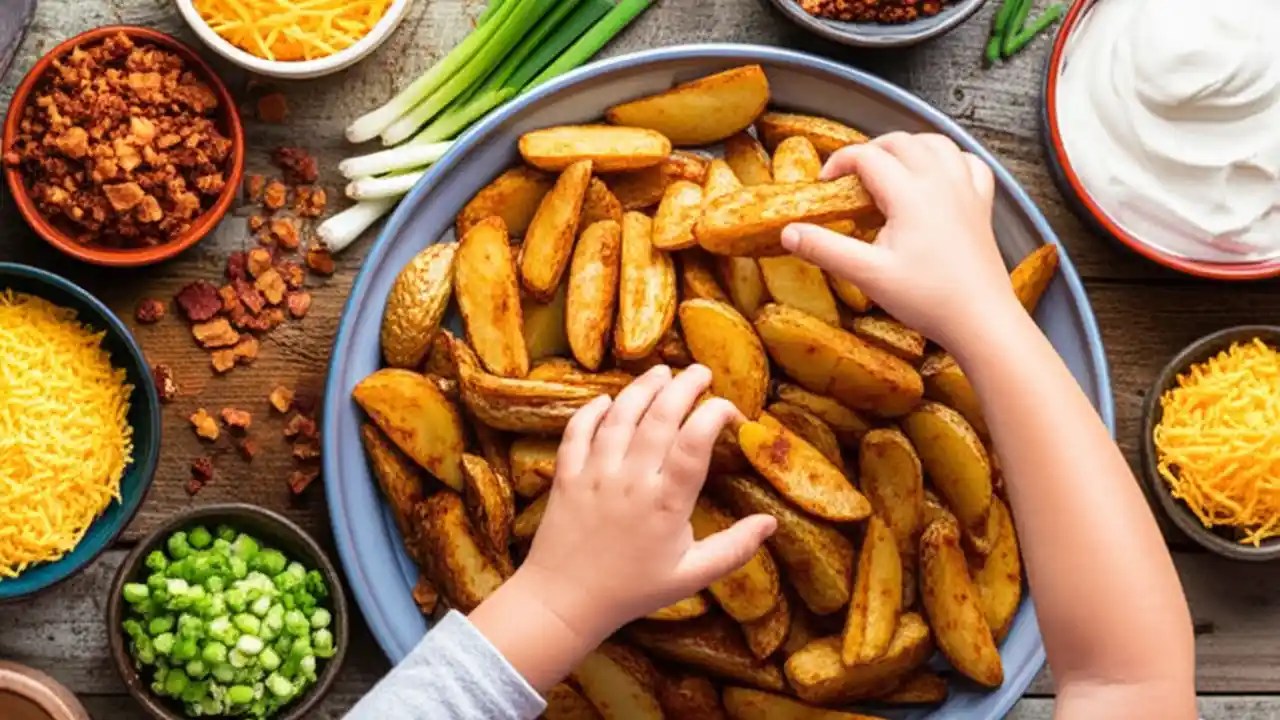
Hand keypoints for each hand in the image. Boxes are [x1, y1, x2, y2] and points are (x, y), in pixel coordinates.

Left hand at [516, 365, 776, 644]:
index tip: (729, 410)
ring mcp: (595, 474)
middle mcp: (630, 481)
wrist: (564, 602)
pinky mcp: (566, 475)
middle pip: (660, 417)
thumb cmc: (632, 591)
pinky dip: (593, 410)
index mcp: (665, 503)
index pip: (694, 443)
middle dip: (684, 386)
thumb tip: (771, 523)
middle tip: (701, 372)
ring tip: (662, 372)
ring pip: (620, 416)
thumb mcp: (690, 576)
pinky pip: (577, 431)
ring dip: (643, 388)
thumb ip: (733, 548)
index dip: (714, 415)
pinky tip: (608, 400)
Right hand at [780, 132, 1019, 348]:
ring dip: (908, 146)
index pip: (867, 156)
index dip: (839, 163)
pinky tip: (938, 174)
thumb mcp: (867, 275)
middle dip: (870, 150)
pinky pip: (968, 162)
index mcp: (910, 193)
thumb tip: (789, 232)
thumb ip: (825, 249)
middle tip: (851, 176)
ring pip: (937, 142)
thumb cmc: (927, 299)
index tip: (825, 184)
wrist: (980, 319)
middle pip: (900, 142)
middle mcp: (940, 181)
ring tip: (889, 167)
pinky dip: (949, 158)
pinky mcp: (982, 204)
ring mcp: (966, 189)